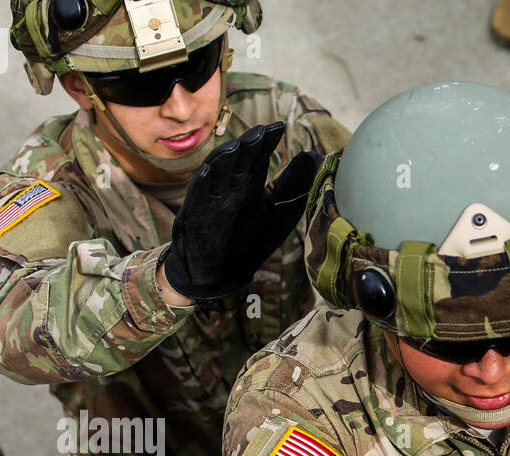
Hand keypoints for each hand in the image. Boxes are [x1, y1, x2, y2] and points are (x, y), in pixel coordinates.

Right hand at [161, 123, 321, 300]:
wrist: (221, 274)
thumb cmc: (249, 242)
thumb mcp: (279, 214)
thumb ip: (295, 188)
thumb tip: (314, 156)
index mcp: (249, 185)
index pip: (257, 158)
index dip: (265, 142)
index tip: (278, 127)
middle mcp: (230, 187)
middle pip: (238, 160)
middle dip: (248, 145)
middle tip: (261, 132)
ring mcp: (211, 199)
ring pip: (216, 172)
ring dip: (225, 158)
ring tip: (238, 147)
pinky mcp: (196, 215)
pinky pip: (197, 196)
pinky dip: (203, 183)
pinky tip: (208, 171)